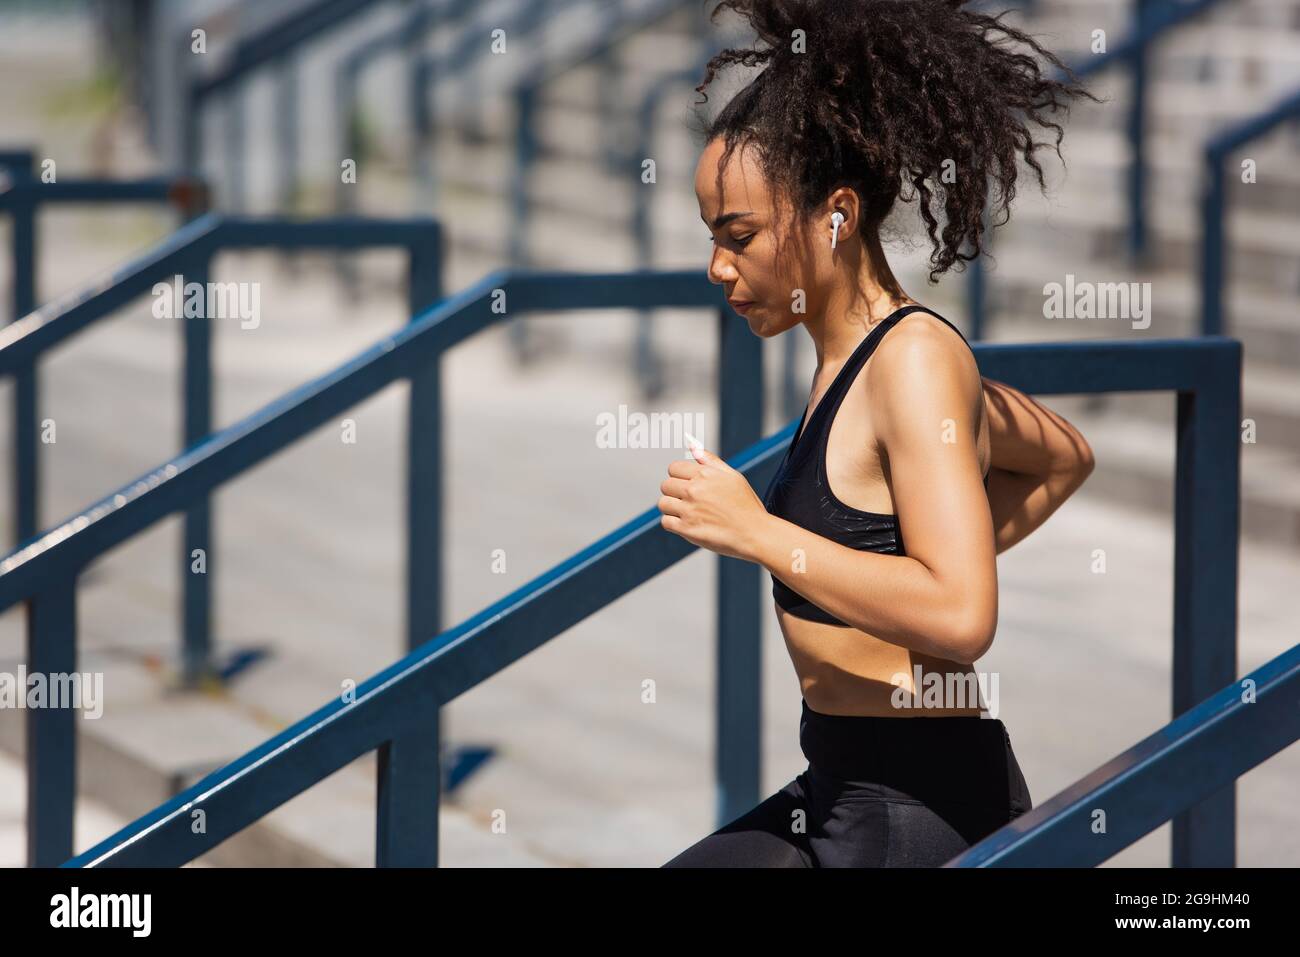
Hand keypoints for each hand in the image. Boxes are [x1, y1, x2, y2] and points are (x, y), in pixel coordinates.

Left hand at [657, 440, 769, 560]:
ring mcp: (689, 510)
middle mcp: (695, 490)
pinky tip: (687, 524)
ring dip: (672, 508)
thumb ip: (709, 459)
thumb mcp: (732, 476)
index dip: (680, 476)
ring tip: (689, 513)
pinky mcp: (687, 529)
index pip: (673, 468)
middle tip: (690, 501)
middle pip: (666, 485)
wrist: (755, 534)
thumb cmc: (746, 505)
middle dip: (675, 492)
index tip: (689, 485)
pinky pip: (665, 522)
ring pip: (663, 503)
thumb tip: (691, 444)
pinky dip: (673, 524)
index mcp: (705, 474)